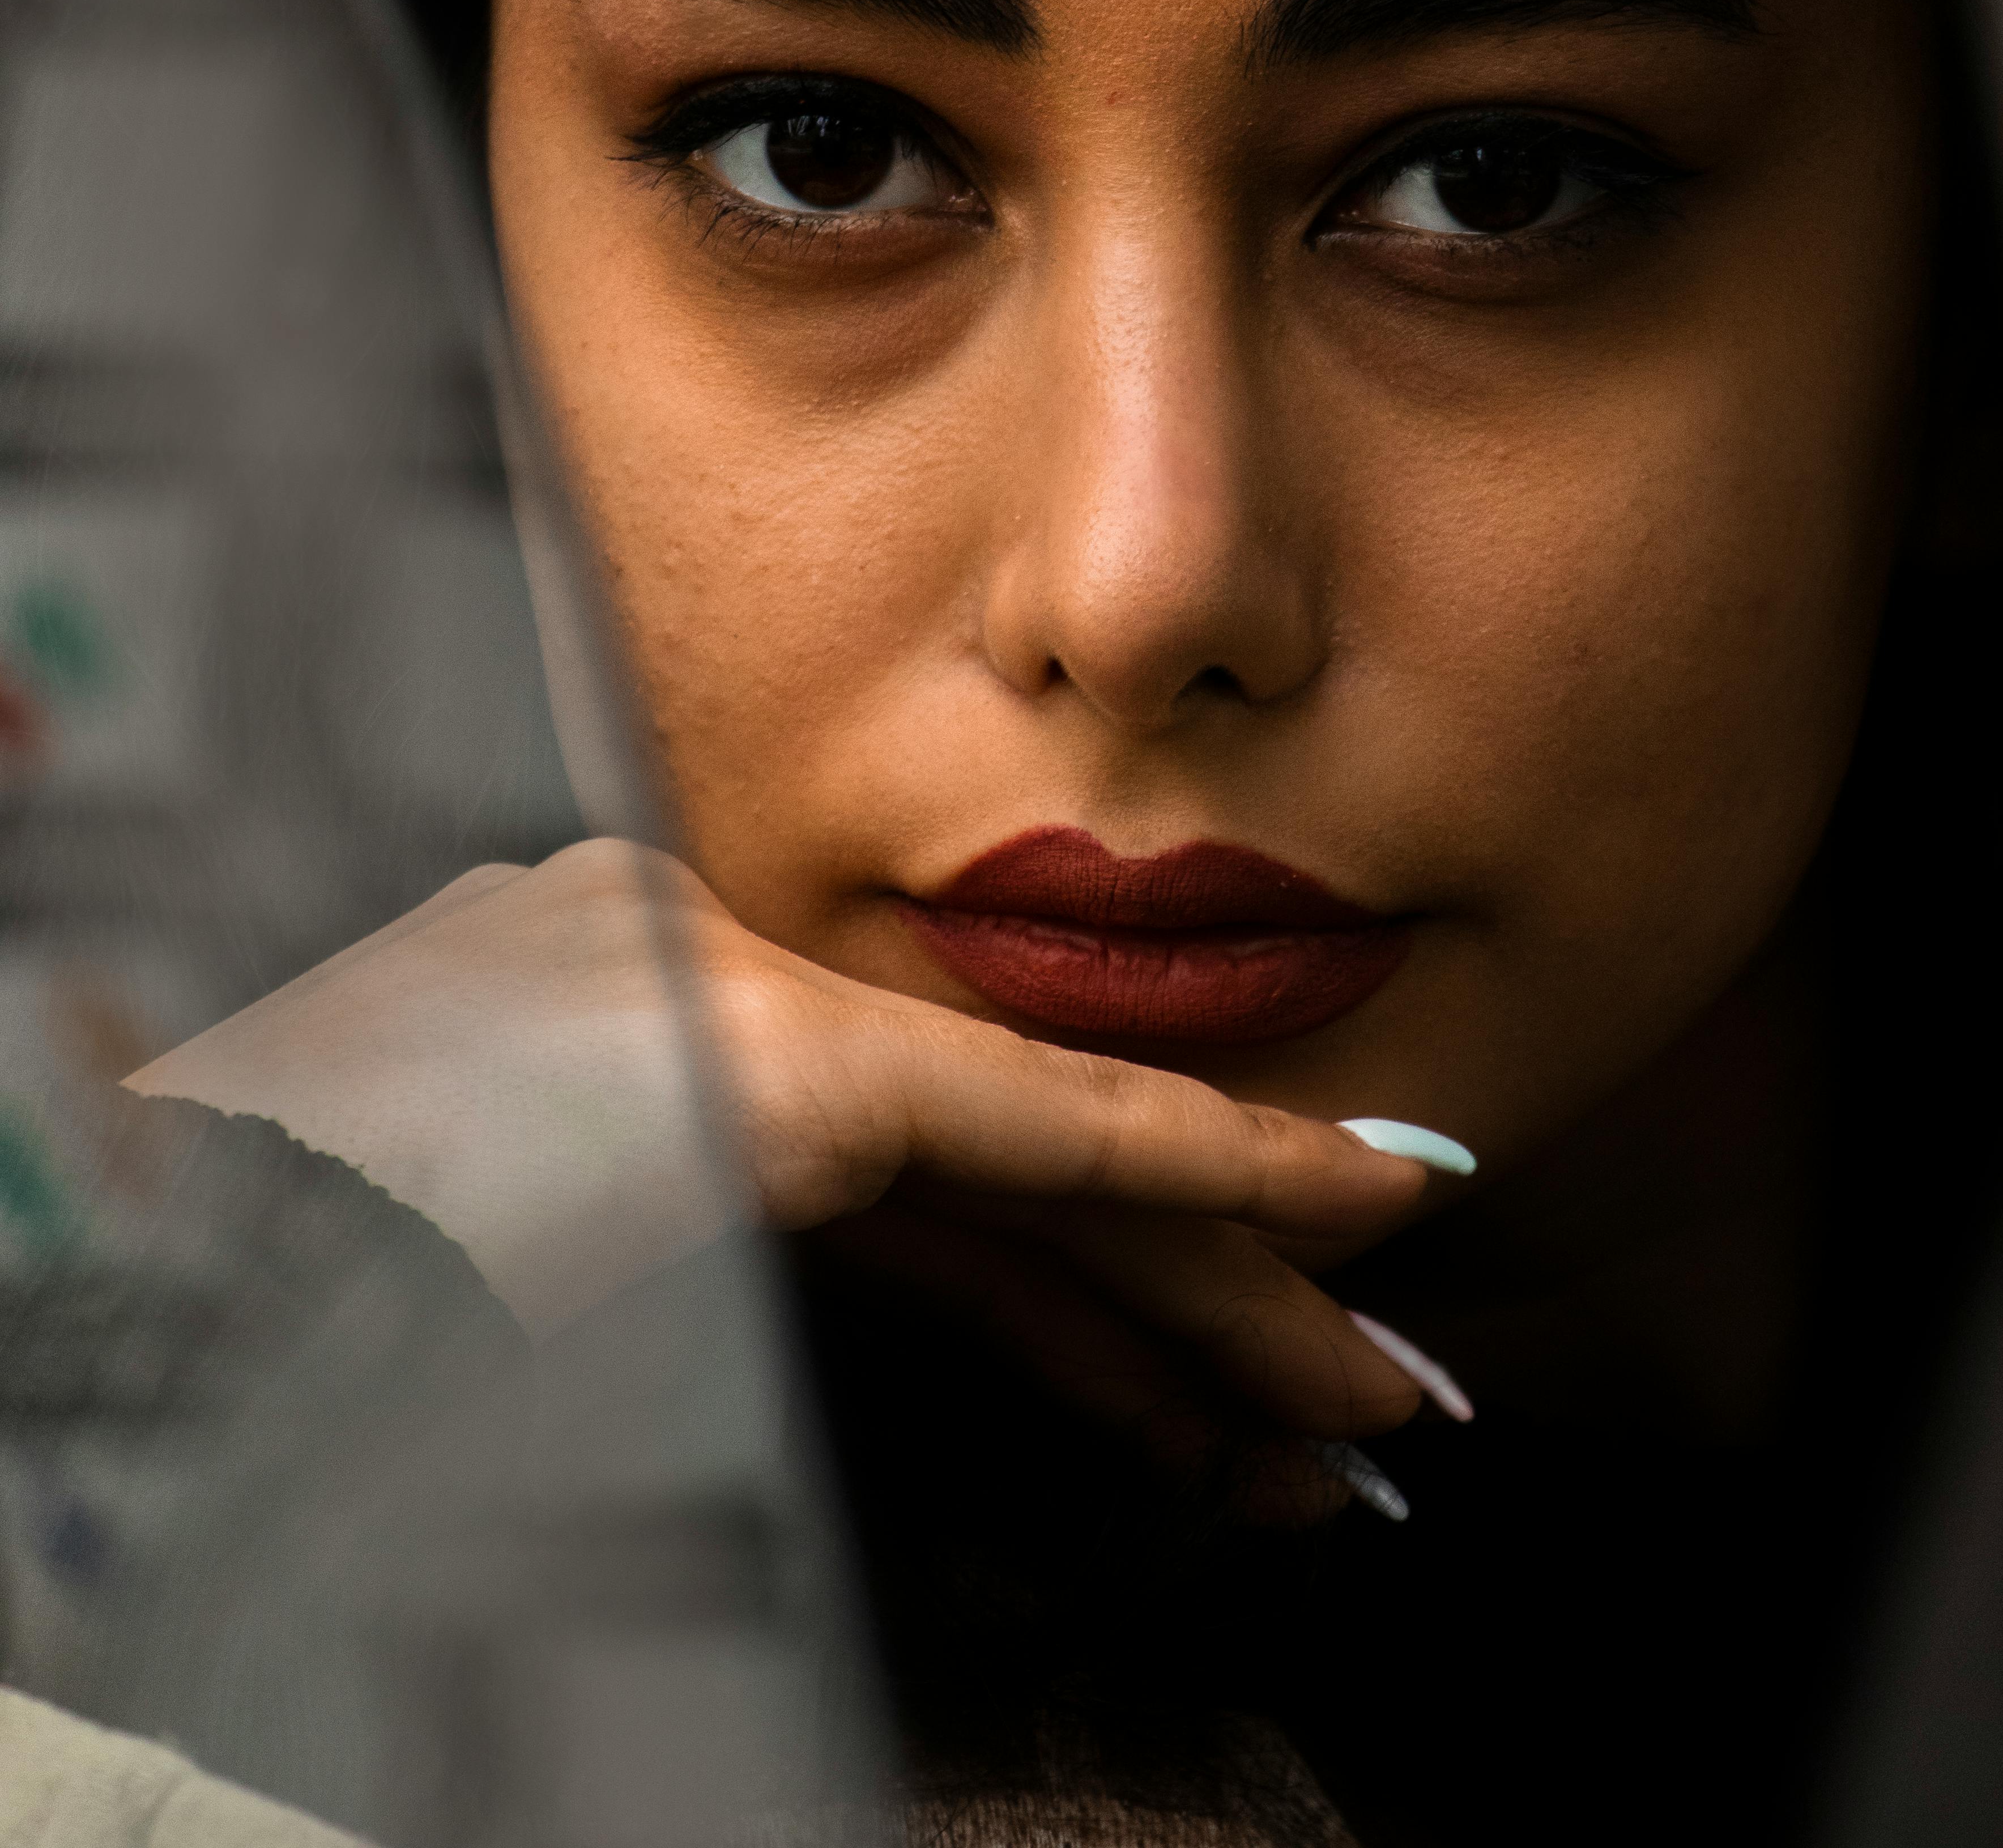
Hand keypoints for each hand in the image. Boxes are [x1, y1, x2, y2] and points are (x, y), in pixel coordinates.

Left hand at [130, 839, 1468, 1517]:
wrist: (145, 1271)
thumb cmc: (313, 1303)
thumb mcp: (562, 1295)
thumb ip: (807, 1202)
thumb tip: (1036, 1203)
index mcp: (712, 1041)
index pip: (1037, 1109)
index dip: (1242, 1171)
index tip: (1405, 1197)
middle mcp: (709, 1011)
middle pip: (1023, 1161)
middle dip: (1218, 1292)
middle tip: (1381, 1405)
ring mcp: (682, 1065)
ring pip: (957, 1201)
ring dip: (1119, 1325)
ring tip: (1277, 1442)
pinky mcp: (662, 1133)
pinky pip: (863, 1219)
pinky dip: (988, 1303)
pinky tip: (1111, 1394)